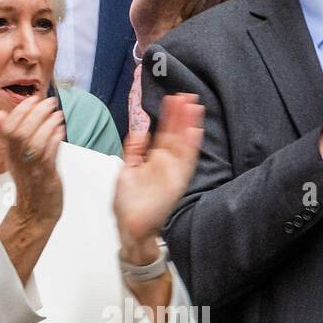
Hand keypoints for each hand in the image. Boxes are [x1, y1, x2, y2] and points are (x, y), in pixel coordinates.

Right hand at [0, 94, 64, 225]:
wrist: (34, 213)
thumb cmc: (29, 182)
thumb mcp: (16, 157)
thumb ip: (10, 136)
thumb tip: (0, 114)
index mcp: (10, 154)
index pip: (7, 129)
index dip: (19, 112)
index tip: (32, 99)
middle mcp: (18, 160)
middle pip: (20, 134)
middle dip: (36, 114)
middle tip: (49, 102)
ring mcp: (31, 169)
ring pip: (34, 143)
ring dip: (47, 125)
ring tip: (57, 114)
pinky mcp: (45, 177)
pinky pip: (49, 156)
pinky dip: (55, 140)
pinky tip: (61, 130)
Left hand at [113, 93, 203, 260]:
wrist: (129, 227)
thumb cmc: (128, 204)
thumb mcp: (126, 171)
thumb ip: (134, 151)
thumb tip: (140, 131)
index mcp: (154, 160)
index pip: (163, 133)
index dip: (168, 116)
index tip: (172, 99)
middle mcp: (166, 164)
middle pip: (176, 134)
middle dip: (181, 115)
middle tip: (187, 95)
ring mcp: (172, 172)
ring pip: (184, 144)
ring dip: (189, 126)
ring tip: (194, 106)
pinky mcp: (176, 182)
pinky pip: (186, 162)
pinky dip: (191, 147)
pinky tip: (195, 131)